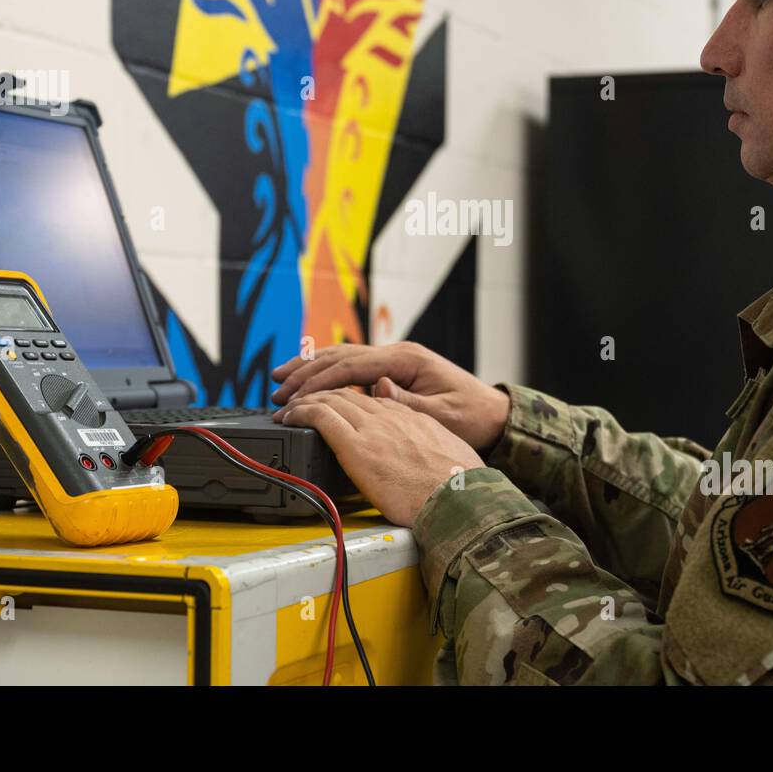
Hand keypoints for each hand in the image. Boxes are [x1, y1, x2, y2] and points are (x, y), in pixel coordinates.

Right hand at [271, 341, 510, 453]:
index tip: (294, 395)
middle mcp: (399, 354)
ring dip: (312, 366)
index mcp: (407, 361)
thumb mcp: (443, 415)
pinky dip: (330, 371)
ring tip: (281, 378)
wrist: (496, 415)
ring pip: (345, 357)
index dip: (319, 380)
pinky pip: (355, 366)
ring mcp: (397, 360)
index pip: (352, 366)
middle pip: (342, 355)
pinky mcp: (396, 371)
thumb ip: (408, 402)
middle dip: (306, 370)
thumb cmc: (473, 417)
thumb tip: (378, 389)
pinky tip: (311, 379)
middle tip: (276, 387)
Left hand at [278, 389, 482, 525]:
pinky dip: (299, 411)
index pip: (370, 398)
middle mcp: (389, 416)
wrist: (459, 499)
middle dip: (320, 394)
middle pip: (346, 393)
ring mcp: (372, 429)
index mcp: (411, 417)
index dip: (348, 399)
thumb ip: (426, 437)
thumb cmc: (457, 486)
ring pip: (329, 398)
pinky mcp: (356, 446)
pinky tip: (287, 417)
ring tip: (287, 408)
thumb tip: (419, 439)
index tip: (336, 407)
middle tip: (301, 403)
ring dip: (304, 400)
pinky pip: (319, 416)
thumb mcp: (448, 450)